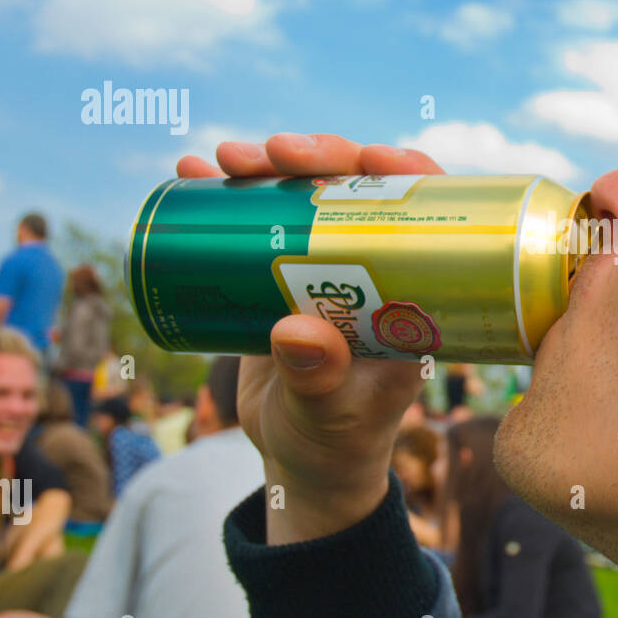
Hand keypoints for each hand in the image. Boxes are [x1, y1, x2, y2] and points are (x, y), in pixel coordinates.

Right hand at [177, 135, 443, 542]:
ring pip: (307, 198)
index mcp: (413, 295)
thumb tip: (294, 332)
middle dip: (319, 158)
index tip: (369, 157)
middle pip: (360, 190)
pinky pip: (259, 226)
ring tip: (222, 160)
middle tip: (273, 154)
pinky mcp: (282, 278)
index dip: (405, 172)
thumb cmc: (337, 444)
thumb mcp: (332, 416)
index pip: (425, 214)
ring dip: (268, 168)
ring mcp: (327, 270)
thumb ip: (320, 382)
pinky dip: (227, 196)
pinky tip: (192, 175)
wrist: (304, 463)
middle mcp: (376, 270)